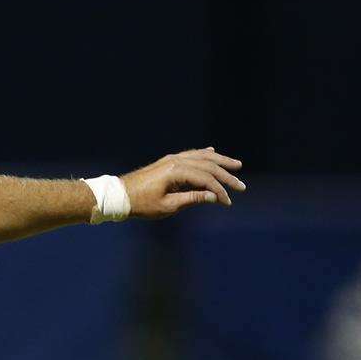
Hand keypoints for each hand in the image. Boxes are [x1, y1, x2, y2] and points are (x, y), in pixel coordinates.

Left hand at [120, 148, 244, 218]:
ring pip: (202, 157)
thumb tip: (213, 196)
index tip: (227, 202)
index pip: (206, 179)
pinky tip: (213, 153)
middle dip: (226, 176)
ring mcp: (171, 159)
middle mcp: (176, 161)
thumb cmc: (142, 204)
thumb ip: (192, 199)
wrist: (119, 196)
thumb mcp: (168, 206)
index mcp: (176, 171)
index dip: (219, 191)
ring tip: (236, 165)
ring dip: (220, 161)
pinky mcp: (168, 161)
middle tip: (241, 186)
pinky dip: (204, 154)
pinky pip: (191, 154)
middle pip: (208, 166)